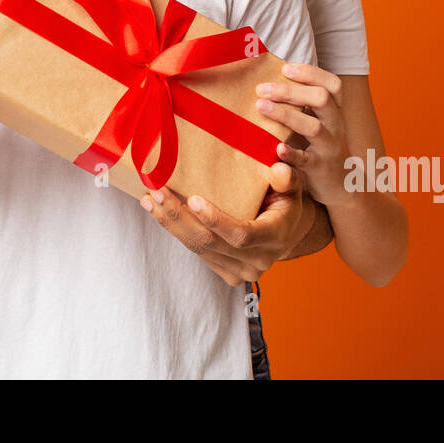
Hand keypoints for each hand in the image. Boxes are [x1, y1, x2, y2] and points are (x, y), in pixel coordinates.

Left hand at [139, 161, 315, 285]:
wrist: (290, 232)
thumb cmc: (288, 201)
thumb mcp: (295, 185)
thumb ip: (287, 177)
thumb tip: (279, 168)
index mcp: (275, 237)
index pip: (241, 234)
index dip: (216, 219)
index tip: (193, 198)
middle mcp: (258, 261)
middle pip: (210, 242)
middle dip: (179, 216)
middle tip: (157, 192)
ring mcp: (241, 272)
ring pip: (199, 249)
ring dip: (170, 224)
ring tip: (149, 200)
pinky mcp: (227, 274)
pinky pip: (198, 253)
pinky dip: (177, 231)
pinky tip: (160, 213)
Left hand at [255, 62, 349, 206]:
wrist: (340, 185)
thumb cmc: (318, 146)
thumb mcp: (316, 121)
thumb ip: (301, 104)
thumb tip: (267, 81)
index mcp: (334, 110)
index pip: (332, 84)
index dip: (311, 73)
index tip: (285, 68)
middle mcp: (336, 125)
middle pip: (322, 99)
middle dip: (290, 91)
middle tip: (261, 89)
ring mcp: (329, 147)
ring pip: (313, 127)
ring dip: (285, 115)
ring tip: (261, 107)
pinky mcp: (320, 169)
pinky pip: (306, 160)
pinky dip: (292, 153)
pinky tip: (276, 148)